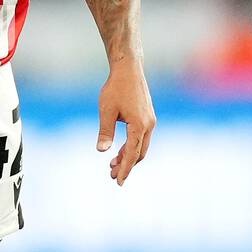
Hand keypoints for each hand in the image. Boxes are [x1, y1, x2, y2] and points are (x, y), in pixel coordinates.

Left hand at [96, 58, 155, 184]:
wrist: (128, 69)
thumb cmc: (116, 88)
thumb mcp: (106, 110)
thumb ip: (105, 132)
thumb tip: (101, 151)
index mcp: (139, 125)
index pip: (132, 154)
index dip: (125, 169)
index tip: (119, 182)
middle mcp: (148, 125)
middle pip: (139, 153)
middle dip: (127, 166)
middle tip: (112, 175)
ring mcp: (150, 121)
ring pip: (141, 146)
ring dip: (128, 157)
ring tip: (113, 165)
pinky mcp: (147, 117)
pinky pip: (141, 138)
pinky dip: (131, 146)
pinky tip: (119, 151)